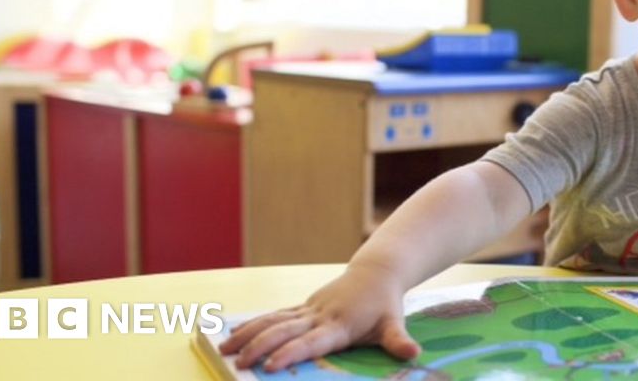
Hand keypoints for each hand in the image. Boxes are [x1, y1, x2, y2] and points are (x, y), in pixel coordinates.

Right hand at [217, 266, 420, 371]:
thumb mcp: (393, 323)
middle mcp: (319, 316)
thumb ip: (398, 340)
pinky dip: (253, 325)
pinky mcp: (303, 308)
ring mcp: (308, 310)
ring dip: (248, 334)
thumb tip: (413, 353)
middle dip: (260, 347)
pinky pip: (274, 316)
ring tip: (223, 349)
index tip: (270, 366)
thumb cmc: (384, 304)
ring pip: (273, 321)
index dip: (291, 354)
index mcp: (339, 325)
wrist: (376, 271)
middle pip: (284, 331)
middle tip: (238, 364)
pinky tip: (234, 335)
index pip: (312, 342)